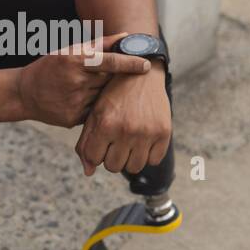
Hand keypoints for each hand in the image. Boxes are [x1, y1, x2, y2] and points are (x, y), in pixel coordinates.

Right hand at [16, 30, 150, 128]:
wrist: (24, 94)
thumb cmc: (51, 67)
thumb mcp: (70, 50)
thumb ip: (100, 44)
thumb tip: (128, 36)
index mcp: (75, 60)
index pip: (110, 61)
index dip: (130, 63)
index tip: (146, 65)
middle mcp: (76, 81)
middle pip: (109, 80)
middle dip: (115, 79)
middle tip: (117, 77)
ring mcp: (75, 101)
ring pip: (104, 98)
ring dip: (104, 93)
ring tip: (88, 89)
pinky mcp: (73, 118)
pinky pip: (95, 112)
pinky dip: (96, 107)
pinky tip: (82, 101)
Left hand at [75, 62, 171, 176]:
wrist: (143, 76)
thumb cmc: (114, 96)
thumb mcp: (95, 114)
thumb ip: (86, 143)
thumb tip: (88, 172)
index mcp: (105, 124)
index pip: (94, 158)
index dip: (96, 152)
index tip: (102, 141)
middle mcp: (126, 130)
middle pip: (114, 167)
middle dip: (112, 157)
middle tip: (116, 141)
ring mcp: (147, 132)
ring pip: (134, 167)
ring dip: (130, 158)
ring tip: (130, 142)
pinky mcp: (164, 132)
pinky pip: (154, 160)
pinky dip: (148, 154)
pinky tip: (144, 139)